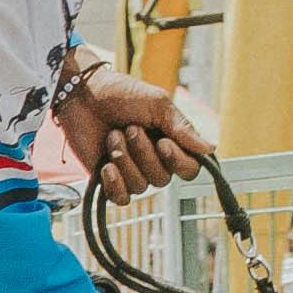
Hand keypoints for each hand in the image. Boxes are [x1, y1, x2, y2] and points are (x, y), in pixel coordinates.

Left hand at [52, 64, 205, 200]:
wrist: (82, 94)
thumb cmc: (121, 93)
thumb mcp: (158, 104)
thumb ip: (182, 128)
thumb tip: (211, 149)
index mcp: (171, 142)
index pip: (189, 169)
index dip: (178, 162)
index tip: (163, 143)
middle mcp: (154, 160)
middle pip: (162, 179)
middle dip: (143, 153)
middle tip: (129, 128)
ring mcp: (131, 171)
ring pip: (141, 186)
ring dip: (125, 160)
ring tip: (112, 135)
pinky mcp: (109, 179)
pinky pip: (122, 198)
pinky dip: (115, 184)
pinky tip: (106, 166)